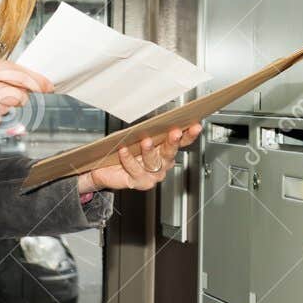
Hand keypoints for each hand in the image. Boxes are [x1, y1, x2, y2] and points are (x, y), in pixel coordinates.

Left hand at [76, 123, 202, 194]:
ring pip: (153, 162)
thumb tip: (156, 119)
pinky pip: (134, 169)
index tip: (195, 126)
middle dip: (172, 142)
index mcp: (165, 152)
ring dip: (149, 150)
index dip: (189, 134)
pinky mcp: (139, 182)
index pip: (182, 142)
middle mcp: (161, 165)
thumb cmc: (125, 152)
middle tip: (175, 132)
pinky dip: (128, 158)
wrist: (107, 169)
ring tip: (146, 141)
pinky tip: (124, 150)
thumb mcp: (138, 138)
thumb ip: (150, 131)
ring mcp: (152, 175)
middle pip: (169, 152)